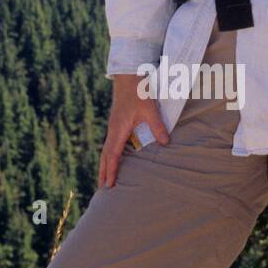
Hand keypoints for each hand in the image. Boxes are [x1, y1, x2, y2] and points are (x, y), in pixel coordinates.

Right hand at [98, 74, 168, 188]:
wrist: (128, 78)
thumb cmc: (138, 93)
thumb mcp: (150, 110)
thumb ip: (157, 127)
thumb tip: (165, 143)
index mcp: (119, 130)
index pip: (113, 155)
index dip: (112, 170)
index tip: (109, 184)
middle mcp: (113, 131)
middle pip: (105, 156)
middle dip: (104, 172)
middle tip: (102, 189)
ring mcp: (112, 128)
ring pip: (106, 151)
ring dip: (104, 165)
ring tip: (104, 179)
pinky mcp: (115, 125)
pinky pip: (109, 145)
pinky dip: (108, 156)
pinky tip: (112, 161)